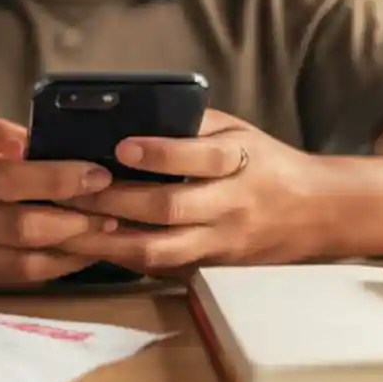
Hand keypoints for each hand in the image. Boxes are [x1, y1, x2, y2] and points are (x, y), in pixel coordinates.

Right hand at [0, 112, 116, 287]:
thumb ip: (7, 135)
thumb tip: (61, 150)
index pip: (5, 179)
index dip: (56, 178)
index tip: (97, 173)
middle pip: (20, 227)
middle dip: (76, 221)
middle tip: (115, 210)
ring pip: (23, 263)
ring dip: (72, 252)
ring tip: (106, 235)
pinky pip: (15, 279)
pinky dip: (53, 268)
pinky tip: (79, 254)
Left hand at [60, 111, 331, 275]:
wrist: (314, 212)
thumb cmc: (264, 162)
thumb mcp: (239, 131)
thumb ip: (193, 125)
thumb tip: (130, 113)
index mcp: (242, 162)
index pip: (202, 158)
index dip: (161, 153)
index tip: (121, 146)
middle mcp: (232, 206)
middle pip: (169, 209)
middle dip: (114, 200)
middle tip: (71, 189)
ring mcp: (220, 243)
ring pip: (158, 250)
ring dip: (108, 240)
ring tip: (68, 225)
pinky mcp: (210, 268)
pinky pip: (160, 268)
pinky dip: (122, 258)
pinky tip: (90, 246)